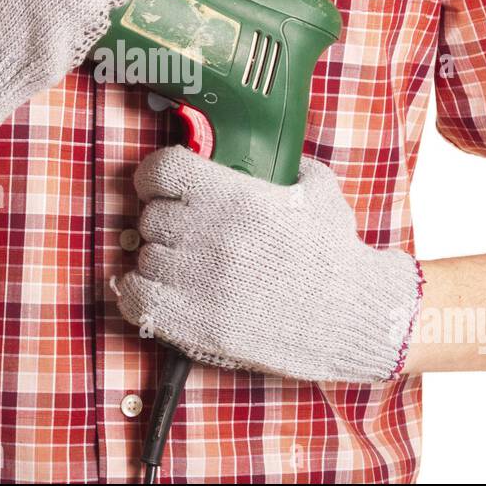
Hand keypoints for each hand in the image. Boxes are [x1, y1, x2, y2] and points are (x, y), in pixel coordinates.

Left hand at [117, 147, 424, 382]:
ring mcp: (197, 281)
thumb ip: (291, 168)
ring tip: (182, 266)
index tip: (159, 185)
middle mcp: (208, 235)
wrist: (350, 318)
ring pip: (144, 257)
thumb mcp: (321, 192)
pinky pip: (135, 299)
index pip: (162, 170)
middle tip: (184, 234)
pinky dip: (137, 293)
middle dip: (164, 222)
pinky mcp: (193, 324)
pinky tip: (156, 291)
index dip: (154, 176)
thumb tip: (279, 161)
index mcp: (234, 197)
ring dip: (158, 260)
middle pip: (150, 217)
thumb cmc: (337, 258)